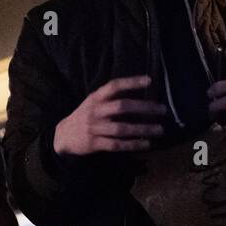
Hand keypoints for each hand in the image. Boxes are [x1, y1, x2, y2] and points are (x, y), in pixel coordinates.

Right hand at [53, 76, 167, 155]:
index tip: (149, 80)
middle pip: (121, 107)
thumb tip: (139, 93)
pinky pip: (117, 144)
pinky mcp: (94, 144)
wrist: (63, 136)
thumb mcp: (92, 103)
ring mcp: (94, 128)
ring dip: (143, 129)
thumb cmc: (84, 116)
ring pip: (122, 128)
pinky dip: (133, 145)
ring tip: (159, 129)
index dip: (131, 82)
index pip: (113, 86)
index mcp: (95, 98)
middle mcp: (95, 111)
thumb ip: (110, 98)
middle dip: (144, 108)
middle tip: (162, 110)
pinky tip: (146, 144)